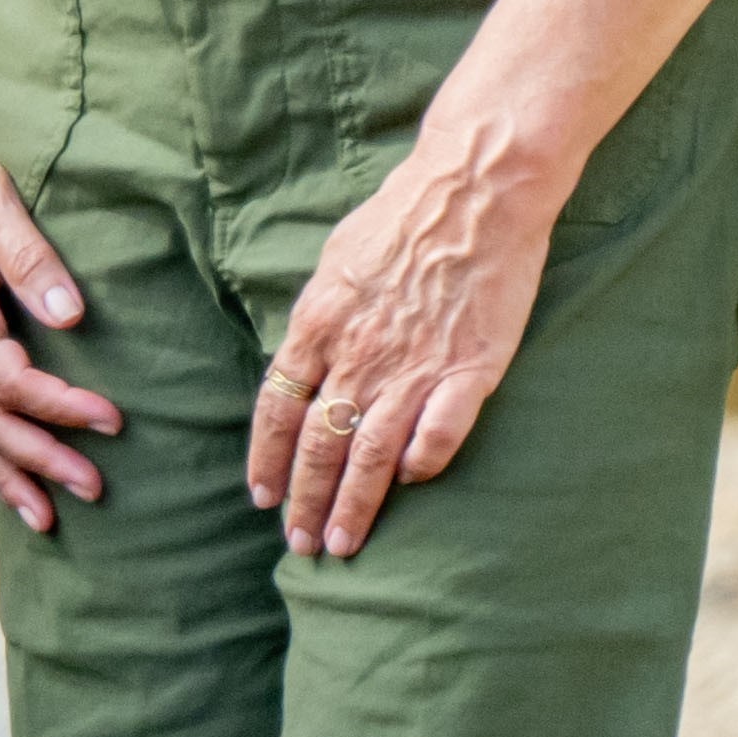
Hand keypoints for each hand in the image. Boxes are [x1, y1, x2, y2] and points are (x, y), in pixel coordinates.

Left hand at [254, 103, 558, 557]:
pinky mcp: (469, 372)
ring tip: (344, 542)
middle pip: (319, 444)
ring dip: (355, 504)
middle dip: (305, 501)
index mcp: (318, 325)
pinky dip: (422, 466)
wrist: (475, 191)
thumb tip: (302, 362)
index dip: (268, 459)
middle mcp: (359, 354)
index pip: (278, 410)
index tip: (262, 498)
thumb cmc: (403, 216)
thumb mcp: (335, 262)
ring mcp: (415, 367)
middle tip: (301, 545)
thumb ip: (319, 318)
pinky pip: (439, 436)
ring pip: (371, 455)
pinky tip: (413, 485)